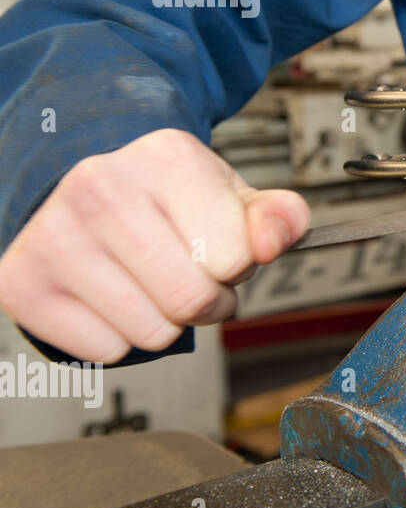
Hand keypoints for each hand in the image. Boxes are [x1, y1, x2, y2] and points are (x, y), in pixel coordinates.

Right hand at [0, 128, 310, 361]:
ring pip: (152, 332)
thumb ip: (278, 218)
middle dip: (207, 301)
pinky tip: (110, 299)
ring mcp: (54, 235)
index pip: (237, 255)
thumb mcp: (233, 199)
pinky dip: (119, 339)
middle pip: (191, 299)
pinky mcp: (23, 283)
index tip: (218, 250)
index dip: (238, 266)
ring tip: (152, 285)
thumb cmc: (170, 203)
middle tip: (191, 277)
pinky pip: (106, 351)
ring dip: (166, 324)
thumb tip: (274, 241)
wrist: (86, 199)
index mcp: (166, 156)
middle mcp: (100, 186)